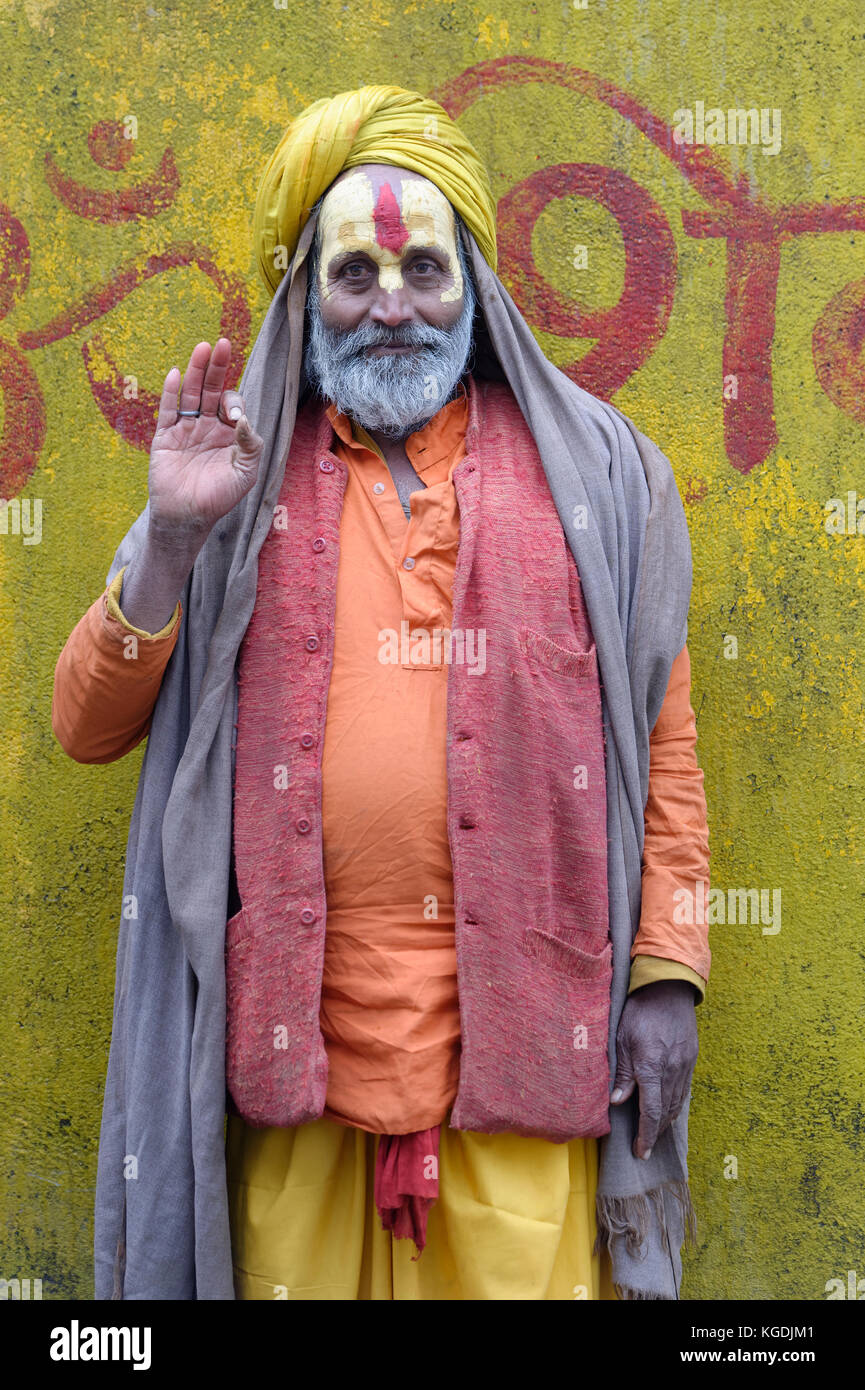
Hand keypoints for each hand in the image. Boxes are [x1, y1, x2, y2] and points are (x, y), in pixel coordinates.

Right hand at [147, 337, 263, 539]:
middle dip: (218, 368)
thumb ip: (251, 446)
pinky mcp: (165, 437)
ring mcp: (185, 430)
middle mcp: (207, 427)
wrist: (187, 517)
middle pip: (213, 390)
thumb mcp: (245, 473)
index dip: (235, 404)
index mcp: (229, 434)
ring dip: (196, 371)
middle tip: (223, 343)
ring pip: (190, 394)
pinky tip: (174, 374)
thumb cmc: (219, 498)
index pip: (233, 406)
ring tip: (203, 348)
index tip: (233, 417)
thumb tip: (244, 420)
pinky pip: (167, 411)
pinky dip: (170, 393)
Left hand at [610, 979, 698, 1159]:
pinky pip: (684, 1090)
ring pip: (676, 1104)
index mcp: (652, 1067)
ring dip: (665, 1123)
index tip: (640, 1152)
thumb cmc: (639, 1011)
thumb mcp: (621, 1039)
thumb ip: (622, 1073)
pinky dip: (675, 1106)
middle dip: (654, 1134)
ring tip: (653, 1134)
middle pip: (665, 1113)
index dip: (645, 1135)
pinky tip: (668, 1112)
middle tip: (644, 1149)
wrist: (668, 989)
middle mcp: (672, 1071)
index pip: (651, 1111)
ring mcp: (684, 1065)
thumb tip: (616, 1102)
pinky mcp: (690, 1059)